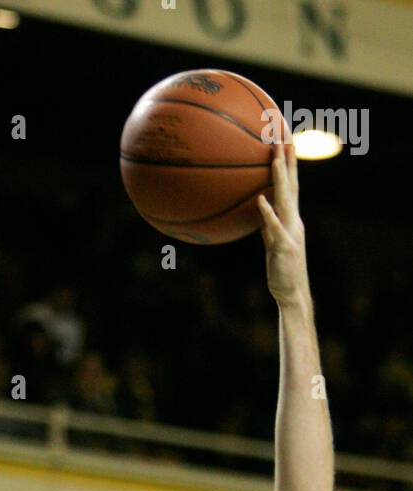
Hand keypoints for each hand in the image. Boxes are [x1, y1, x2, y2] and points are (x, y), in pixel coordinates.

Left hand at [258, 140, 309, 308]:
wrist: (292, 293)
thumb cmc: (281, 271)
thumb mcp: (273, 245)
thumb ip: (268, 228)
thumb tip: (260, 214)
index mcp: (291, 218)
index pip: (291, 185)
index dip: (288, 162)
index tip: (285, 139)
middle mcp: (294, 220)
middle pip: (292, 183)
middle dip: (287, 158)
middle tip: (282, 133)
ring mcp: (290, 231)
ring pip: (286, 198)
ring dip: (281, 176)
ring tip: (274, 155)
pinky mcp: (284, 246)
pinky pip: (274, 226)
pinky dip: (268, 212)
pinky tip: (260, 199)